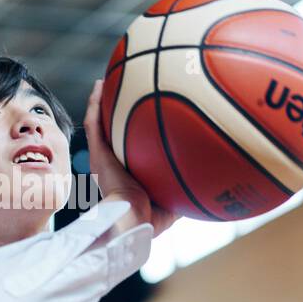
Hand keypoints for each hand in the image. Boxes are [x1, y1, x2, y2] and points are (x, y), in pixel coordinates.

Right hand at [84, 77, 178, 240]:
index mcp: (126, 173)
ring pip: (98, 124)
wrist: (133, 220)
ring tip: (106, 82)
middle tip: (123, 92)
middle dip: (114, 113)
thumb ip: (186, 186)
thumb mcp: (174, 199)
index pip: (127, 147)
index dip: (131, 132)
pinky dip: (93, 104)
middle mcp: (112, 163)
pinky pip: (93, 124)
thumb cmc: (153, 216)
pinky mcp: (96, 154)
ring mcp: (102, 157)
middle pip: (111, 132)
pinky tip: (99, 86)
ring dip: (100, 102)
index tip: (141, 115)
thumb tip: (209, 177)